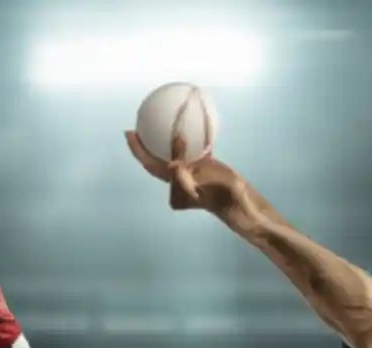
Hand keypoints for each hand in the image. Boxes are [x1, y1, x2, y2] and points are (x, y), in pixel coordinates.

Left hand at [124, 131, 267, 235]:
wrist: (242, 202)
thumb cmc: (225, 197)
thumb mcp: (206, 187)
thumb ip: (187, 178)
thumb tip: (173, 164)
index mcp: (175, 188)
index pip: (152, 166)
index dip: (139, 151)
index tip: (130, 134)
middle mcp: (179, 180)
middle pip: (156, 159)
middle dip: (144, 145)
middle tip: (133, 129)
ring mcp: (190, 174)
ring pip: (172, 153)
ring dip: (163, 140)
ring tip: (155, 122)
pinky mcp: (202, 167)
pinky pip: (192, 149)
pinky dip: (188, 138)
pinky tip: (187, 122)